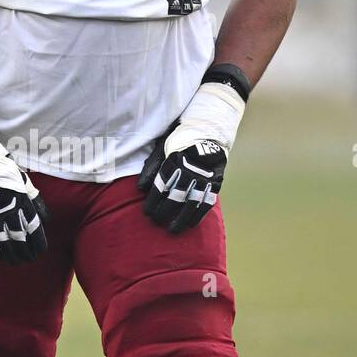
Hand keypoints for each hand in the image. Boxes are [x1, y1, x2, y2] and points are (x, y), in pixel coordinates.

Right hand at [0, 107, 47, 263]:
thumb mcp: (20, 179)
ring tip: (14, 262)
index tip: (39, 252)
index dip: (37, 242)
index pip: (33, 227)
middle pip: (19, 237)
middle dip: (25, 251)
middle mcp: (7, 206)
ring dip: (10, 254)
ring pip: (2, 240)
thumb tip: (44, 218)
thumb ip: (32, 199)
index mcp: (21, 197)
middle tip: (27, 260)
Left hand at [137, 77, 245, 234]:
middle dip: (164, 212)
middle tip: (157, 223)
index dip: (154, 201)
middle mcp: (189, 167)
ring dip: (180, 218)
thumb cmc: (179, 138)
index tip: (147, 213)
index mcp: (174, 158)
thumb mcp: (162, 147)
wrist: (209, 126)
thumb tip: (139, 188)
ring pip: (191, 201)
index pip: (161, 185)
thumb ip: (151, 167)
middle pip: (175, 196)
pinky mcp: (217, 179)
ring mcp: (205, 174)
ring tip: (172, 230)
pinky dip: (198, 214)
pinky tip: (191, 224)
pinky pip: (207, 200)